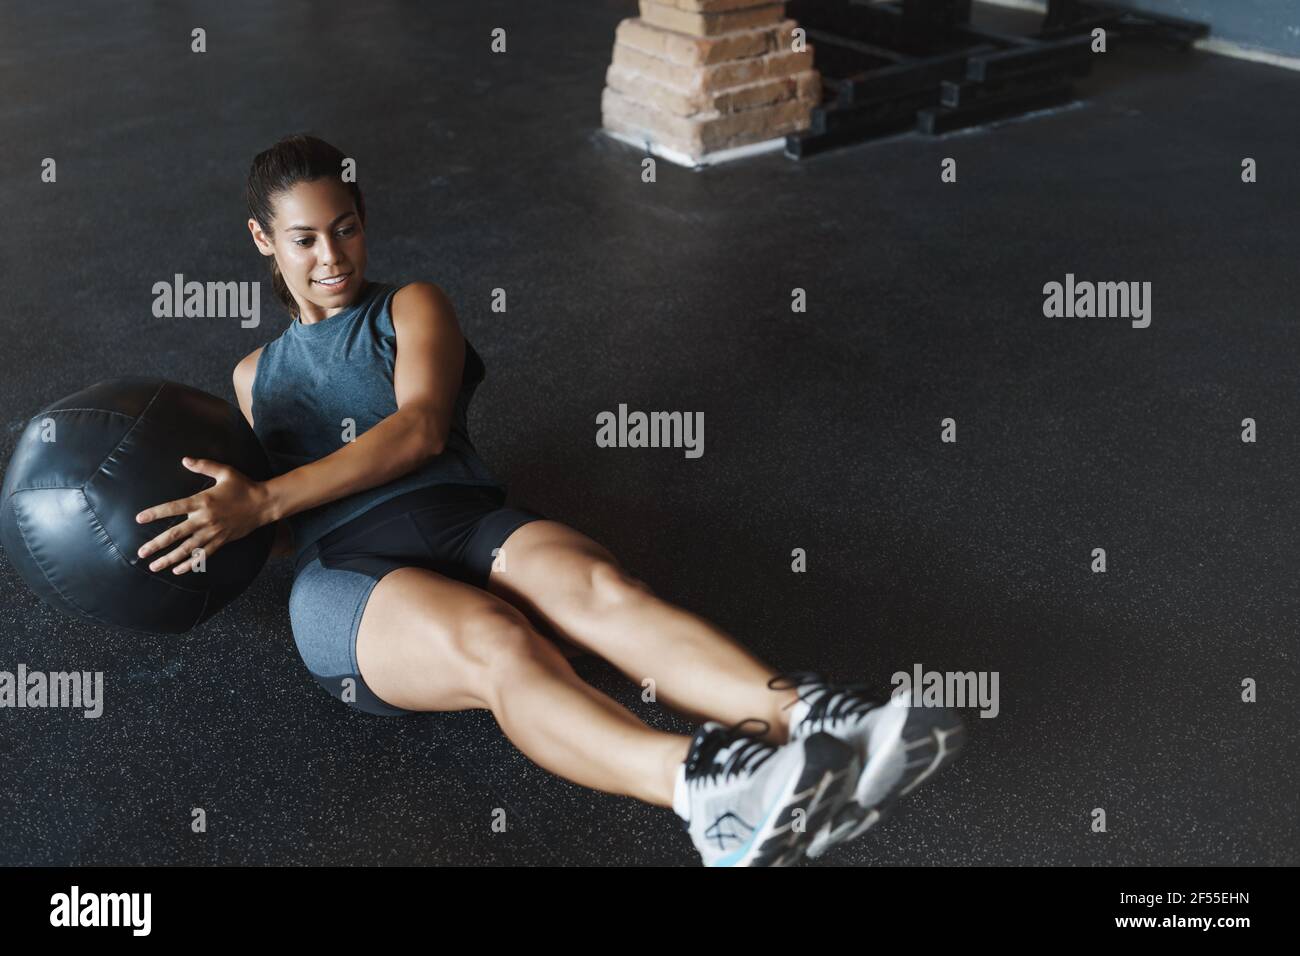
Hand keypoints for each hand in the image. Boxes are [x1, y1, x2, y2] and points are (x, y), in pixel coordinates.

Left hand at [135, 457, 272, 575]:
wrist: (264, 504)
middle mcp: (205, 519)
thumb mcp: (225, 472)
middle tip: (141, 553)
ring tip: (154, 566)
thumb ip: (204, 466)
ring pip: (187, 549)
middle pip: (176, 534)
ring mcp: (213, 533)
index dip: (155, 513)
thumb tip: (184, 460)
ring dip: (169, 559)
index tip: (139, 519)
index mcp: (203, 501)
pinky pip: (202, 555)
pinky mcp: (221, 541)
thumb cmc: (243, 486)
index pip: (173, 508)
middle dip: (157, 544)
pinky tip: (177, 571)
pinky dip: (189, 564)